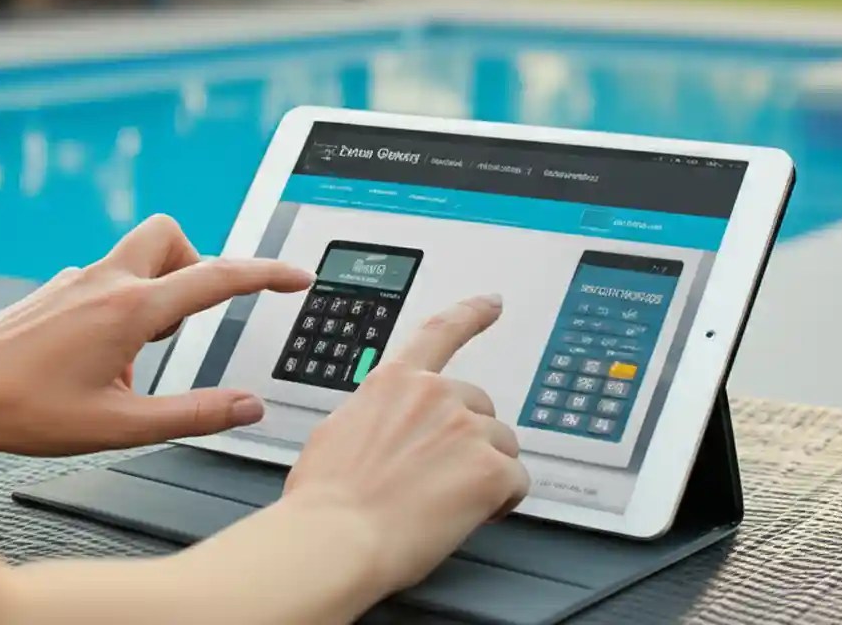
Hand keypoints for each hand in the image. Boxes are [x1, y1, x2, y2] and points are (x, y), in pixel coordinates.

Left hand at [0, 215, 312, 454]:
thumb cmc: (24, 410)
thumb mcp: (120, 426)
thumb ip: (194, 414)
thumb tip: (246, 407)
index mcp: (130, 310)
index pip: (217, 277)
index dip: (266, 274)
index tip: (295, 277)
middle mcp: (105, 281)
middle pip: (172, 235)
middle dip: (196, 265)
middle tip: (191, 316)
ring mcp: (76, 280)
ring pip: (138, 257)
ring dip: (158, 291)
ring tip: (138, 356)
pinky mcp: (56, 290)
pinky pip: (107, 281)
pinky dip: (122, 308)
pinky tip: (96, 360)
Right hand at [281, 294, 529, 593]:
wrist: (333, 539)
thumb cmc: (324, 500)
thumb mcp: (337, 433)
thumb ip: (375, 417)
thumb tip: (384, 429)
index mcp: (395, 383)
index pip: (441, 332)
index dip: (472, 314)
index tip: (491, 302)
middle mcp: (435, 395)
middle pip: (479, 410)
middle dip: (469, 442)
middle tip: (440, 480)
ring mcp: (467, 429)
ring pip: (501, 447)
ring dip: (484, 473)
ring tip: (446, 504)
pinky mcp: (490, 469)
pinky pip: (516, 483)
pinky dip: (500, 503)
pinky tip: (468, 516)